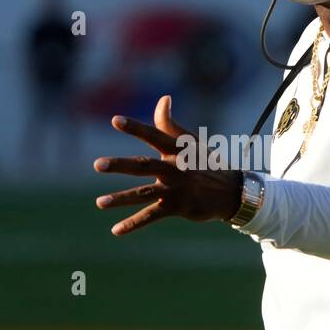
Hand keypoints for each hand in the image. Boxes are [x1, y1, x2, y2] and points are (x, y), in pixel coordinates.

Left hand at [94, 95, 242, 235]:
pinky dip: (134, 223)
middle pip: (144, 166)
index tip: (114, 121)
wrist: (232, 192)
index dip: (135, 128)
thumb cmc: (206, 163)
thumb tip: (163, 98)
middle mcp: (176, 168)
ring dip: (122, 199)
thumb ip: (170, 124)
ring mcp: (176, 189)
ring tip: (99, 202)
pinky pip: (152, 215)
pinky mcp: (178, 207)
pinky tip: (116, 230)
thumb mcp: (191, 143)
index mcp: (177, 149)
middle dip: (121, 165)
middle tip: (97, 165)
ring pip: (145, 193)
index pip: (154, 135)